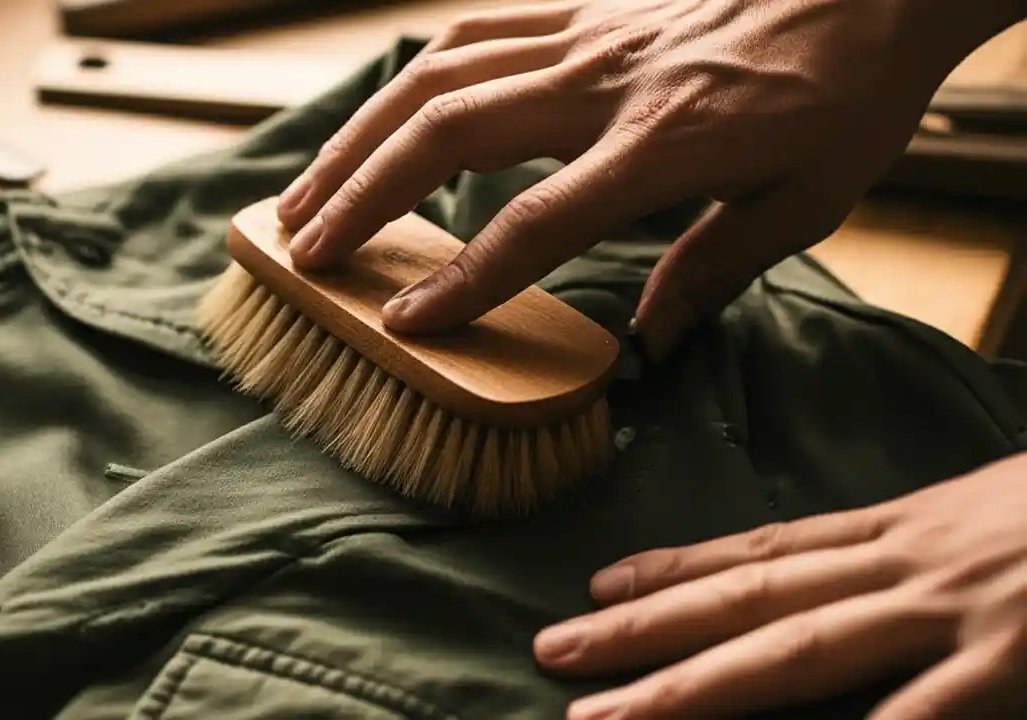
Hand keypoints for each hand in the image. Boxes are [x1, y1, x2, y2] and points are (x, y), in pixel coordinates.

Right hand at [277, 0, 1020, 358]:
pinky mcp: (580, 11)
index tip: (401, 325)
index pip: (533, 223)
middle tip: (302, 250)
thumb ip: (710, 273)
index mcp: (660, 145)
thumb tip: (647, 346)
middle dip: (361, 196)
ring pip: (438, 77)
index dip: (461, 280)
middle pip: (447, 134)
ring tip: (306, 190)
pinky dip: (410, 78)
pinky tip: (378, 116)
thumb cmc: (845, 96)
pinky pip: (472, 34)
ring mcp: (584, 38)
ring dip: (359, 135)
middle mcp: (602, 85)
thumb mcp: (801, 204)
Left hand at [532, 453, 1026, 718]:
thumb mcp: (999, 514)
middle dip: (645, 632)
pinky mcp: (1017, 667)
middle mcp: (912, 565)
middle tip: (550, 651)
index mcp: (911, 528)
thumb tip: (865, 575)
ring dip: (691, 692)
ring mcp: (960, 617)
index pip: (768, 547)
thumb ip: (929, 547)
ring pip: (797, 653)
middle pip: (750, 597)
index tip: (601, 584)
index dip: (677, 568)